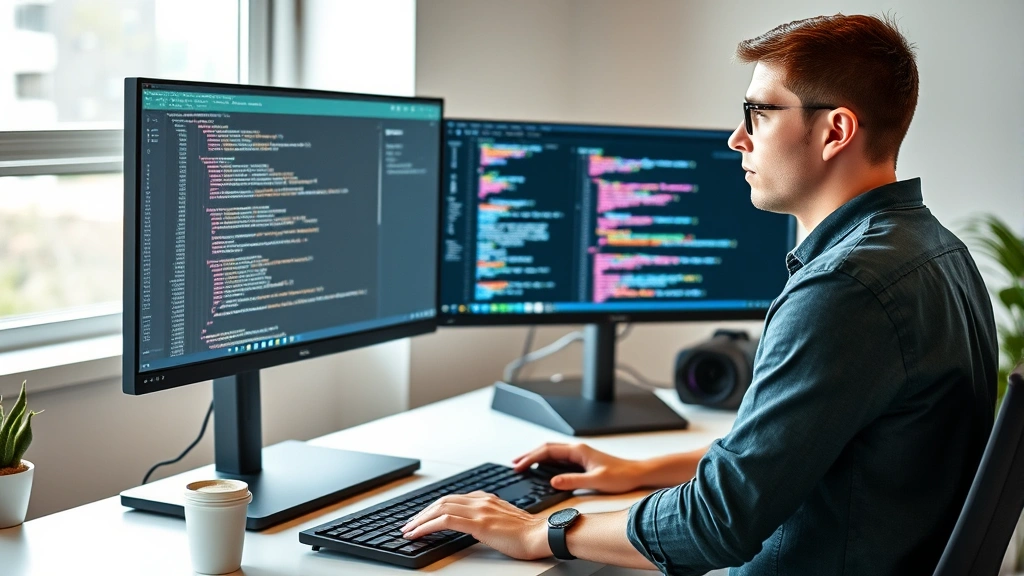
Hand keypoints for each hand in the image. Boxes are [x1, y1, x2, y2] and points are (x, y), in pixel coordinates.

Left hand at [400, 491, 549, 559]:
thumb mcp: (504, 521)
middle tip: (410, 524)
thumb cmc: (529, 534)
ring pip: (440, 508)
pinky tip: (418, 533)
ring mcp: (479, 511)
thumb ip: (489, 518)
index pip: (453, 499)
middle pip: (442, 501)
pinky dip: (427, 526)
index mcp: (487, 499)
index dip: (434, 507)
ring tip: (409, 530)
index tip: (423, 517)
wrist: (542, 535)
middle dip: (422, 512)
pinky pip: (445, 521)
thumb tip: (476, 526)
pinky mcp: (478, 524)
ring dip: (420, 519)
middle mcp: (481, 500)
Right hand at [512, 442, 644, 493]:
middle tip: (514, 463)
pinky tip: (541, 469)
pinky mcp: (582, 461)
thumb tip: (553, 481)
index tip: (519, 465)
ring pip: (552, 453)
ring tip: (523, 464)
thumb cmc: (621, 476)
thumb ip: (574, 481)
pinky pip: (558, 459)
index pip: (548, 451)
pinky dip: (545, 462)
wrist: (637, 473)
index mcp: (578, 451)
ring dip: (536, 458)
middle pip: (547, 449)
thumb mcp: (596, 481)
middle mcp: (577, 450)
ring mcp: (579, 455)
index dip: (531, 458)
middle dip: (529, 455)